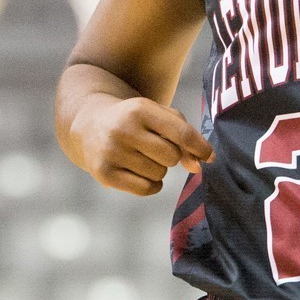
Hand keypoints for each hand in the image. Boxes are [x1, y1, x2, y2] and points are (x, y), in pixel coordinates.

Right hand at [72, 96, 213, 196]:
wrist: (90, 125)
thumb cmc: (135, 120)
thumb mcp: (157, 115)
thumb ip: (184, 134)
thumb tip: (197, 166)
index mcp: (139, 109)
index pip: (180, 133)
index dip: (200, 147)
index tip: (210, 157)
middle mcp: (123, 130)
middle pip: (172, 157)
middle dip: (172, 156)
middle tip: (156, 148)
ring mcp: (111, 153)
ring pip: (159, 174)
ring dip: (158, 169)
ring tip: (142, 156)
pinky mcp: (104, 174)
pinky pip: (146, 189)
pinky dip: (151, 184)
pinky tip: (139, 171)